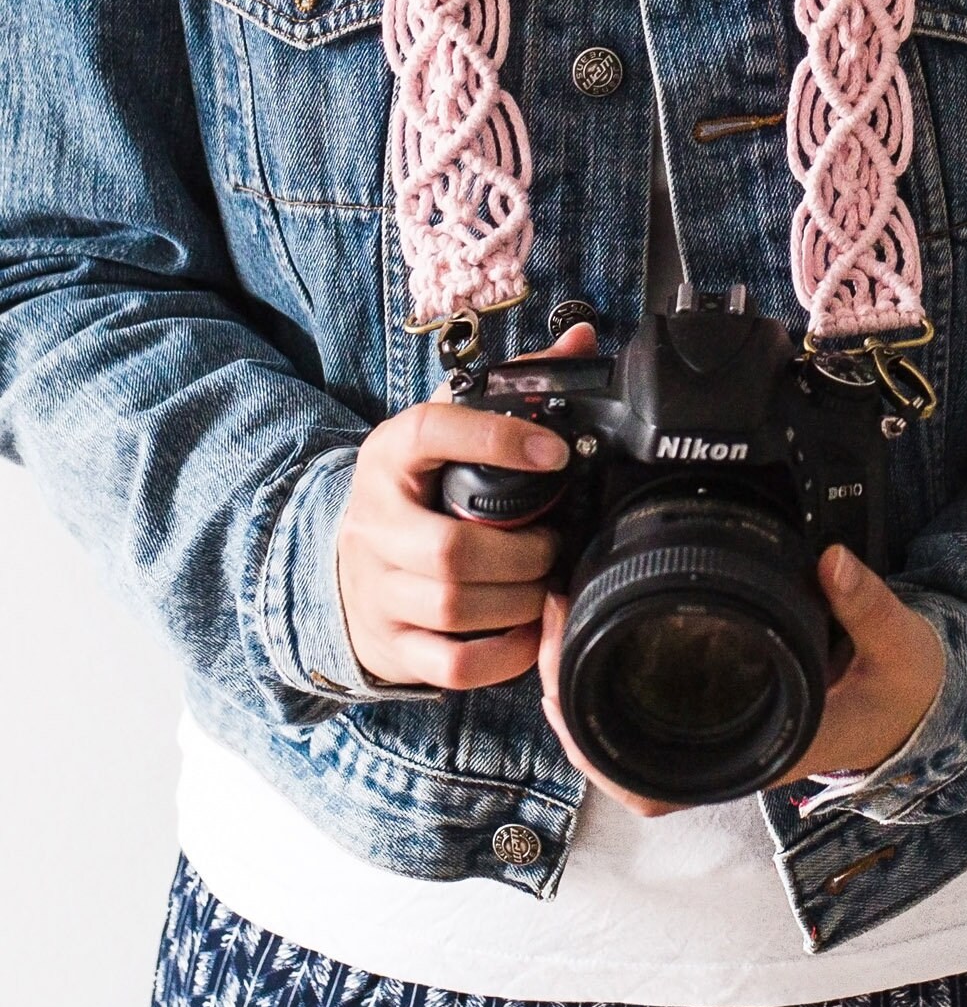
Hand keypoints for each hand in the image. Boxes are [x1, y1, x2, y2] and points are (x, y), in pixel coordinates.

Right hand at [336, 322, 595, 689]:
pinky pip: (452, 665)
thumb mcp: (443, 435)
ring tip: (542, 586)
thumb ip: (511, 388)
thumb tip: (580, 341)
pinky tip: (527, 632)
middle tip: (553, 546)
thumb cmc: (415, 495)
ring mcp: (376, 590)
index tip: (553, 452)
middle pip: (450, 550)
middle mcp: (374, 524)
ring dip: (518, 601)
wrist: (345, 568)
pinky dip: (503, 654)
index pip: (430, 432)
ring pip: (453, 607)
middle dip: (521, 554)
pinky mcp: (391, 645)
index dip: (495, 440)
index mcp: (388, 457)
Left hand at [537, 543, 944, 816]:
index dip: (595, 744)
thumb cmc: (902, 693)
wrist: (918, 707)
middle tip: (549, 616)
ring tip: (557, 613)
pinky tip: (587, 626)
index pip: (652, 785)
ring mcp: (713, 734)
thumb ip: (867, 603)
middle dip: (563, 693)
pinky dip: (603, 673)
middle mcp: (725, 754)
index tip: (564, 675)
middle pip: (611, 754)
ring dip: (574, 682)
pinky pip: (639, 703)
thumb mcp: (899, 647)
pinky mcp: (712, 704)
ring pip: (615, 732)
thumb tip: (830, 561)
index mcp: (758, 752)